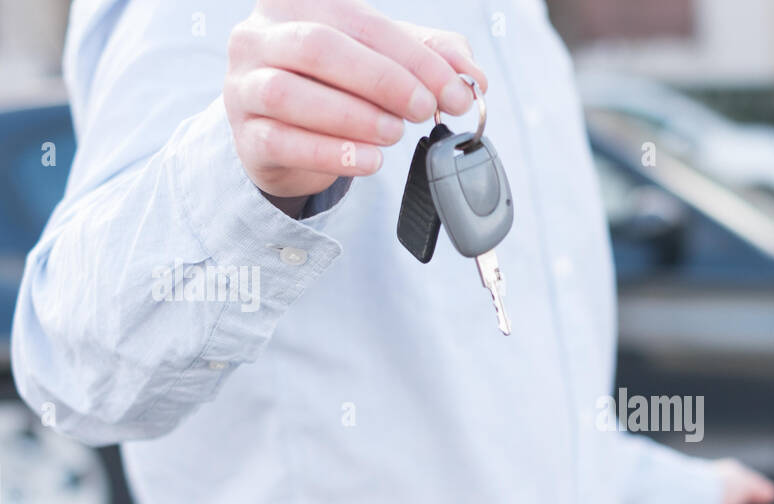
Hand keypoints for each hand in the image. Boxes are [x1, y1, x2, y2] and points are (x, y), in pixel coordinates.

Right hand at [224, 0, 486, 207]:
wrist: (288, 136)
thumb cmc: (339, 86)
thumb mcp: (386, 61)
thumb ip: (433, 57)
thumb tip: (474, 77)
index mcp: (296, 3)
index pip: (360, 22)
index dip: (415, 58)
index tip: (456, 92)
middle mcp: (259, 36)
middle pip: (320, 47)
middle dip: (383, 81)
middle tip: (423, 110)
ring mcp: (242, 85)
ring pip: (291, 94)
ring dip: (355, 117)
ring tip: (394, 134)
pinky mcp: (245, 135)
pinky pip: (283, 142)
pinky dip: (333, 154)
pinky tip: (370, 161)